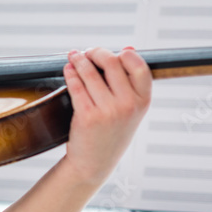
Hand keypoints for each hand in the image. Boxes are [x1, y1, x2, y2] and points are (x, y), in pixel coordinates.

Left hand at [62, 47, 151, 185]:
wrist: (95, 163)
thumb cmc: (112, 133)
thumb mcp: (130, 110)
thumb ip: (131, 82)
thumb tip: (130, 48)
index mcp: (143, 101)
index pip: (139, 66)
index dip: (125, 55)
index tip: (114, 53)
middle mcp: (128, 105)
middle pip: (112, 63)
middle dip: (97, 52)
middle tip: (88, 52)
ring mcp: (108, 110)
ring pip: (90, 72)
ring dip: (79, 59)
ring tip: (74, 56)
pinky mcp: (87, 116)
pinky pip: (76, 86)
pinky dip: (70, 73)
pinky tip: (68, 69)